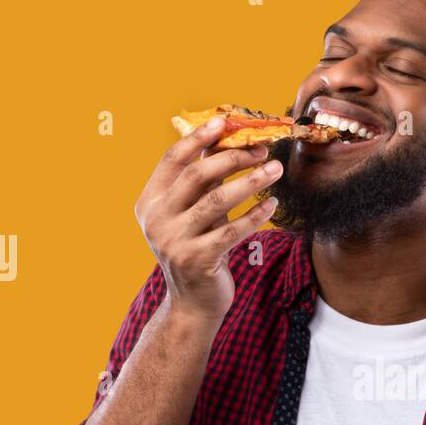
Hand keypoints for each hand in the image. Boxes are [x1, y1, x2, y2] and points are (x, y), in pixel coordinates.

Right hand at [134, 116, 283, 323]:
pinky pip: (232, 231)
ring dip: (251, 181)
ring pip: (217, 200)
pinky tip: (273, 205)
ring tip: (276, 170)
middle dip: (233, 157)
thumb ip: (201, 181)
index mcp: (150, 201)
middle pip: (196, 175)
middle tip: (262, 149)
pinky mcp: (197, 260)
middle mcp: (156, 219)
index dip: (198, 137)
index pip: (172, 159)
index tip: (225, 121)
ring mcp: (173, 241)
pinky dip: (256, 215)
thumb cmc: (197, 250)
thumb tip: (222, 138)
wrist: (193, 303)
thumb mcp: (192, 214)